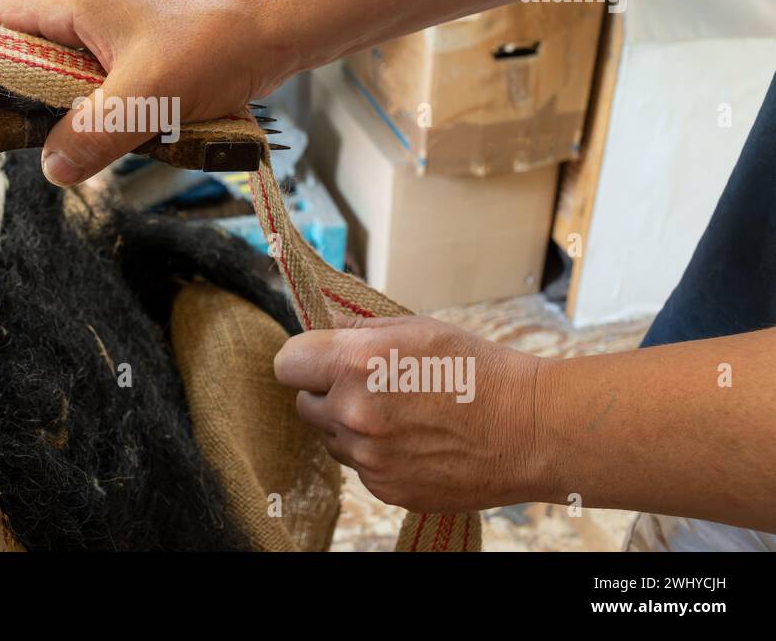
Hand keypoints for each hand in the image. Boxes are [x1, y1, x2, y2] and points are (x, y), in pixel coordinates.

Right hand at [0, 0, 297, 184]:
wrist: (277, 30)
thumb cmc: (214, 47)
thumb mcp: (146, 98)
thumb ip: (92, 134)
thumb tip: (51, 168)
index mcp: (77, 4)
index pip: (2, 20)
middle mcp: (90, 9)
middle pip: (30, 50)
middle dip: (24, 93)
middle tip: (20, 135)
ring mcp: (117, 29)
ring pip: (68, 71)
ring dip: (68, 107)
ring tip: (68, 140)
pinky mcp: (142, 50)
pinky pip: (101, 81)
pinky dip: (101, 108)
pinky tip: (113, 135)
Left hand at [273, 316, 546, 512]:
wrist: (531, 430)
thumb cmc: (477, 370)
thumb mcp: (416, 328)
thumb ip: (358, 332)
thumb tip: (322, 332)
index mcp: (356, 364)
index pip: (286, 363)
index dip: (304, 359)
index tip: (321, 359)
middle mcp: (354, 414)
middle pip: (304, 403)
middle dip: (327, 392)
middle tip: (371, 384)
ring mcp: (369, 458)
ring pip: (332, 439)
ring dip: (350, 425)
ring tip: (402, 413)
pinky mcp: (386, 489)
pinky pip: (360, 468)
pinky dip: (376, 455)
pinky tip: (415, 440)